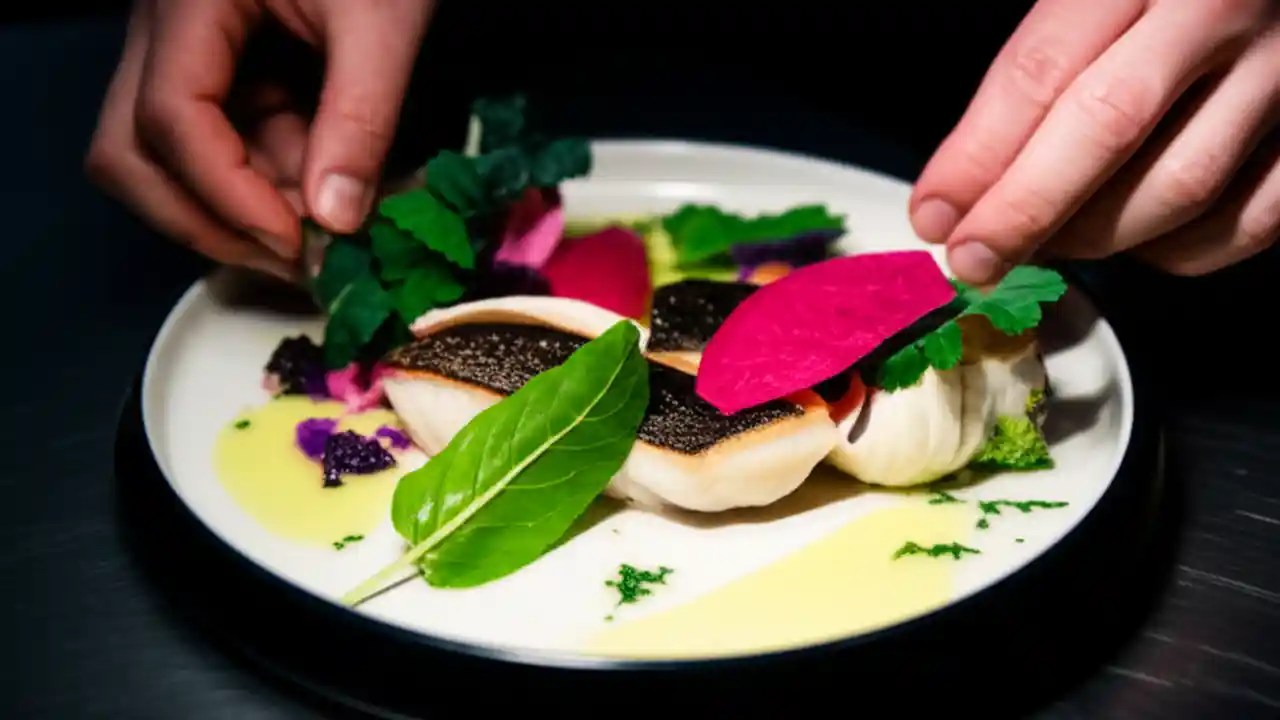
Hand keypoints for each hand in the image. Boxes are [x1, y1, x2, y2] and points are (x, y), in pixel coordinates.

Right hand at [85, 0, 435, 281]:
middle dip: (206, 219)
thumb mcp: (383, 23)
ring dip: (237, 208)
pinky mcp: (219, 70)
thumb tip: (336, 220)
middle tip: (292, 260)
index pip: (170, 118)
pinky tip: (324, 193)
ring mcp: (184, 52)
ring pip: (163, 158)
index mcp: (189, 3)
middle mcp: (162, 31)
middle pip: (130, 152)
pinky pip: (218, 143)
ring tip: (321, 231)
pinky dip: (265, 180)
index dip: (228, 195)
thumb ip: (360, 118)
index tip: (297, 241)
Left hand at [909, 0, 1278, 284]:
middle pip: (1107, 129)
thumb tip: (959, 188)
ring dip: (1095, 237)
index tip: (934, 214)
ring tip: (1045, 247)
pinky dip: (1179, 249)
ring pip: (1180, 186)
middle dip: (1024, 211)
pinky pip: (1249, 220)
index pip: (1042, 71)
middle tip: (973, 260)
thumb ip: (1034, 72)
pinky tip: (1134, 241)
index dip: (978, 156)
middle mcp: (1220, 11)